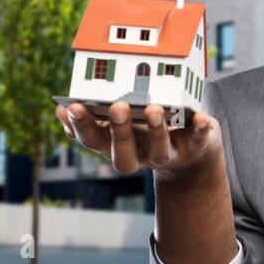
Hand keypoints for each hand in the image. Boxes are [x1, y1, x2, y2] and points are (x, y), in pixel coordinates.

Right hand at [56, 101, 223, 181]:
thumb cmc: (148, 128)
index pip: (93, 142)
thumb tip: (62, 110)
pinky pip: (198, 140)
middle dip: (120, 133)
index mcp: (115, 147)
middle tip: (118, 106)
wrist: (191, 150)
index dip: (81, 127)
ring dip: (156, 132)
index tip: (72, 106)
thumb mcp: (121, 124)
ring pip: (160, 153)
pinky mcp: (194, 147)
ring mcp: (167, 155)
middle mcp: (139, 157)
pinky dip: (199, 130)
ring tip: (153, 109)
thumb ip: (96, 118)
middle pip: (123, 157)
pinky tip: (201, 117)